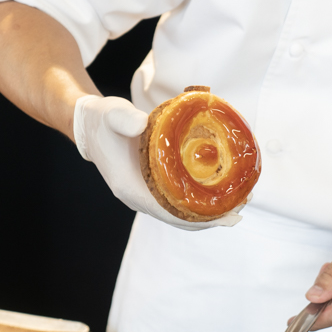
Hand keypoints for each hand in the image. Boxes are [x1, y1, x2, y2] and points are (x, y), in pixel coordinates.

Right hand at [72, 95, 243, 230]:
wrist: (89, 125)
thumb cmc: (101, 120)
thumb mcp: (111, 113)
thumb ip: (124, 118)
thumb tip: (140, 125)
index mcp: (130, 189)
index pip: (169, 215)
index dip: (199, 218)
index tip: (225, 214)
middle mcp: (139, 198)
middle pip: (181, 218)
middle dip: (212, 216)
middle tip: (242, 205)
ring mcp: (146, 194)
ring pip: (182, 212)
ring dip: (210, 210)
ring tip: (239, 200)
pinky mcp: (152, 185)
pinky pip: (179, 199)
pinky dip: (200, 199)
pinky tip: (220, 191)